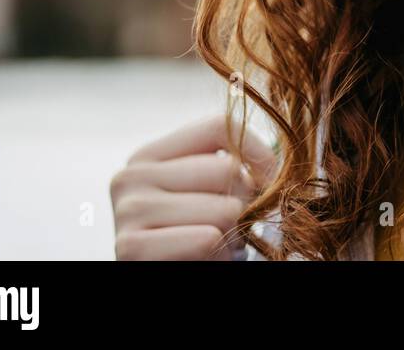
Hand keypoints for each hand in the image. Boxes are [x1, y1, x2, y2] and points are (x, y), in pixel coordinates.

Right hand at [111, 114, 277, 259]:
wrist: (166, 276)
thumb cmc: (191, 239)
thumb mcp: (205, 195)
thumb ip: (228, 167)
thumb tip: (277, 164)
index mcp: (147, 156)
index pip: (218, 127)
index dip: (257, 153)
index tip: (270, 181)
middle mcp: (129, 177)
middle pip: (226, 169)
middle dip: (243, 206)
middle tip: (229, 230)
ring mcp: (126, 211)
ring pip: (224, 209)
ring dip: (232, 237)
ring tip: (215, 248)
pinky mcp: (131, 248)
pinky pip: (206, 239)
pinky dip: (218, 256)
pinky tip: (202, 262)